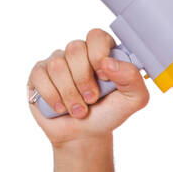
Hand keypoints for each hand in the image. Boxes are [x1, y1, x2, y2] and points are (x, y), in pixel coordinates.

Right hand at [27, 28, 148, 145]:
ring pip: (57, 65)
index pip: (97, 36)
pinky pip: (40, 76)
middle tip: (92, 99)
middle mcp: (79, 53)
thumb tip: (109, 62)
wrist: (85, 135)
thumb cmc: (109, 113)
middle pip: (75, 49)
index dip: (98, 55)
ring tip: (79, 110)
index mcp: (102, 52)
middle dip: (84, 80)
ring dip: (70, 94)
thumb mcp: (133, 99)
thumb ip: (133, 78)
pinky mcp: (39, 74)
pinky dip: (52, 96)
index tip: (104, 79)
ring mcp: (57, 62)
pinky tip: (61, 108)